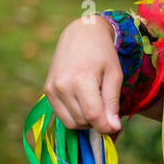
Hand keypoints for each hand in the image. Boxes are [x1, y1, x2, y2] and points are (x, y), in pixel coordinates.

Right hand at [44, 15, 121, 133]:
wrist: (81, 34)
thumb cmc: (102, 53)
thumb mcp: (115, 75)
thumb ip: (112, 103)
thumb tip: (112, 128)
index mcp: (81, 79)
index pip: (93, 116)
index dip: (106, 127)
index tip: (116, 126)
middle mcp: (62, 86)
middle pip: (82, 121)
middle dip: (98, 122)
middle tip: (107, 108)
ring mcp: (52, 89)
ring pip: (71, 122)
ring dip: (86, 121)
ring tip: (96, 104)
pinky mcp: (47, 91)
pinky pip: (62, 115)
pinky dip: (75, 116)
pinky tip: (84, 102)